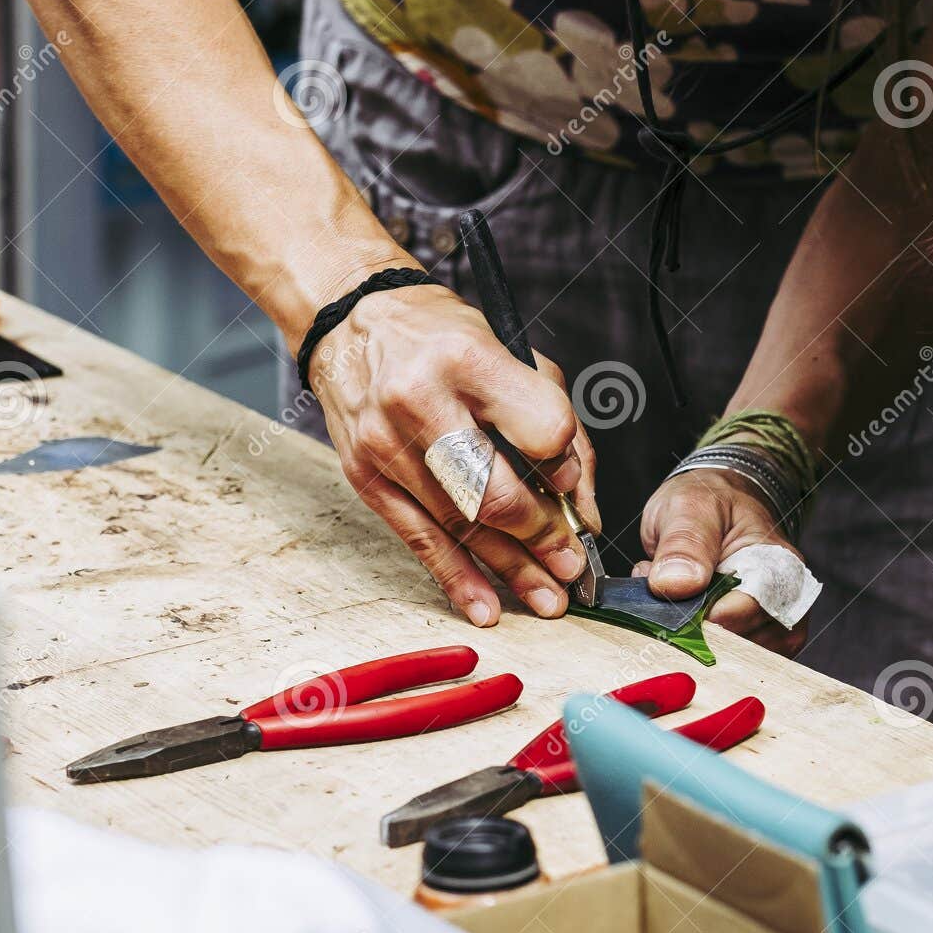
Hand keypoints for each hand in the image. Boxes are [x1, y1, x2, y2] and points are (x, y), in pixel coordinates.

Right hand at [311, 283, 599, 626]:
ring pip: (459, 525)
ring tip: (547, 598)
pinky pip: (418, 538)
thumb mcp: (511, 354)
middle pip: (494, 492)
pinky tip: (485, 607)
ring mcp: (386, 444)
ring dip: (509, 569)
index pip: (539, 430)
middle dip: (542, 539)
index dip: (564, 466)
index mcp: (468, 358)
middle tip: (572, 569)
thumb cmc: (441, 338)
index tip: (571, 488)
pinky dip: (456, 578)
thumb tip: (581, 506)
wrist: (351, 325)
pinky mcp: (365, 477)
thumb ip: (556, 425)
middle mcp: (420, 401)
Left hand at [635, 468, 807, 656]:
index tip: (670, 605)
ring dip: (688, 632)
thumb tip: (674, 585)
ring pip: (727, 655)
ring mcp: (771, 626)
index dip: (705, 617)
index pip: (749, 611)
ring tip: (673, 590)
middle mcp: (785, 602)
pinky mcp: (753, 641)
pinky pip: (720, 657)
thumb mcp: (689, 506)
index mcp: (779, 565)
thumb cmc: (709, 501)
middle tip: (660, 588)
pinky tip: (680, 607)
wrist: (716, 504)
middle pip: (740, 641)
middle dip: (691, 624)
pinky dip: (691, 640)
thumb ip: (684, 543)